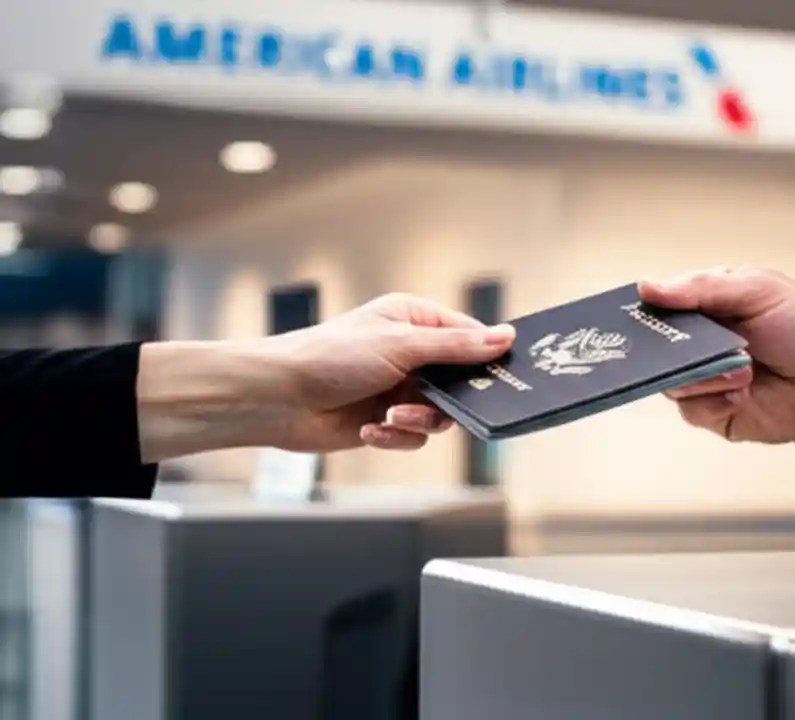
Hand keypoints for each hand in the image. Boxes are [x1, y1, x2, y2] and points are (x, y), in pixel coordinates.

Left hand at [137, 293, 513, 461]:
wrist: (277, 399)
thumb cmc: (328, 357)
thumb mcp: (400, 345)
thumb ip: (456, 347)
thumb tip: (504, 337)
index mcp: (414, 321)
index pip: (469, 337)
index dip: (486, 357)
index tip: (503, 376)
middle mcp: (410, 353)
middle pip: (460, 382)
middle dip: (448, 399)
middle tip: (440, 404)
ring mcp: (398, 388)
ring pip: (440, 415)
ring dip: (417, 420)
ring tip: (390, 416)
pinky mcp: (385, 420)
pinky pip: (415, 436)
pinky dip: (396, 436)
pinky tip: (370, 428)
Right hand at [639, 267, 794, 443]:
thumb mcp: (757, 288)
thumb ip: (701, 287)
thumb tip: (648, 287)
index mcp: (705, 308)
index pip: (658, 310)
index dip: (644, 315)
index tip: (637, 319)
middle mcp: (700, 345)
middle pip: (656, 352)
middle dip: (672, 352)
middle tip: (697, 350)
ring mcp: (706, 380)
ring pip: (672, 384)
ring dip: (705, 377)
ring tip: (744, 370)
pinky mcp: (717, 413)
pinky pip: (693, 411)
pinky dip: (715, 402)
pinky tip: (743, 393)